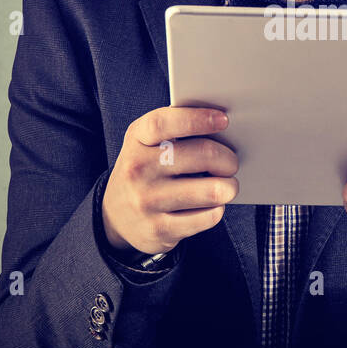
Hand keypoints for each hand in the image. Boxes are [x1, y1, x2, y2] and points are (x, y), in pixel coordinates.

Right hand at [100, 105, 238, 256]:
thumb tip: (222, 127)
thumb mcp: (147, 143)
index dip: (197, 119)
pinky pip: (208, 217)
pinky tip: (211, 206)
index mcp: (136, 139)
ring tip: (226, 186)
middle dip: (228, 160)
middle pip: (202, 155)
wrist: (115, 216)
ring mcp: (146, 201)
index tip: (223, 120)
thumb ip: (176, 131)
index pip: (164, 123)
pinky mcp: (159, 229)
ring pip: (212, 190)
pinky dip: (217, 210)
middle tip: (231, 164)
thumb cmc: (144, 170)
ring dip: (228, 187)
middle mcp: (138, 169)